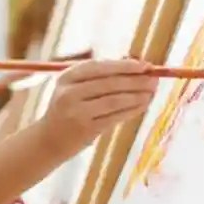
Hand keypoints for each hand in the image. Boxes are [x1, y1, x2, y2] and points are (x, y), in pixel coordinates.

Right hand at [37, 58, 157, 153]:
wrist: (48, 140)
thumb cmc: (68, 109)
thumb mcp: (75, 88)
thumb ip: (100, 75)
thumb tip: (136, 63)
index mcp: (66, 77)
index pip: (99, 67)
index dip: (124, 65)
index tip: (145, 65)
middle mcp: (69, 93)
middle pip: (110, 83)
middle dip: (136, 80)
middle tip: (154, 80)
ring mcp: (77, 112)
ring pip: (115, 100)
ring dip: (137, 95)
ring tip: (151, 92)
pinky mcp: (86, 129)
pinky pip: (115, 116)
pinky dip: (132, 109)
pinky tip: (143, 105)